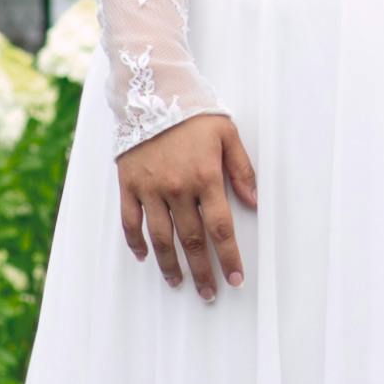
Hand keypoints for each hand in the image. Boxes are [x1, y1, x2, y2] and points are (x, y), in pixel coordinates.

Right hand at [117, 111, 257, 299]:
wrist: (152, 90)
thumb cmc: (194, 112)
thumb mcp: (228, 134)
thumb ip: (242, 171)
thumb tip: (254, 203)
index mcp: (205, 177)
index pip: (220, 228)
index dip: (228, 257)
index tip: (235, 279)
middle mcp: (177, 188)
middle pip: (191, 240)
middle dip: (202, 271)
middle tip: (209, 294)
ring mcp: (149, 188)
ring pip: (161, 238)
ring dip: (171, 265)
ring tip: (179, 283)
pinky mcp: (128, 184)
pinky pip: (131, 221)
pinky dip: (137, 242)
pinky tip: (145, 257)